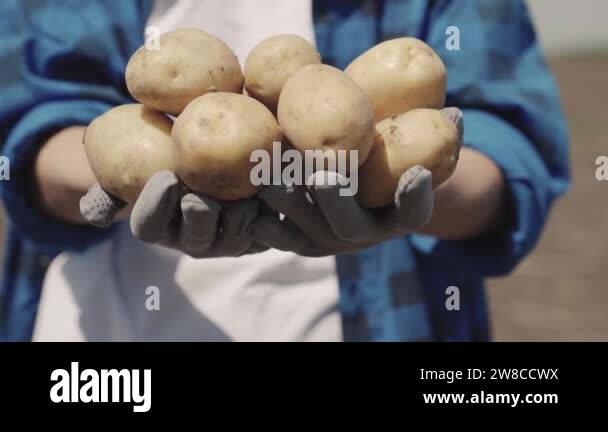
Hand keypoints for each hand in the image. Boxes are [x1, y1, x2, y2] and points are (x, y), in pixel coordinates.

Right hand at [80, 171, 266, 257]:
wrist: (216, 157)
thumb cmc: (166, 155)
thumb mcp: (134, 168)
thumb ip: (112, 187)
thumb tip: (97, 215)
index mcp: (160, 226)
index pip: (149, 226)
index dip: (155, 206)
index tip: (165, 176)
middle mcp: (194, 240)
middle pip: (196, 238)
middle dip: (198, 217)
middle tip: (201, 194)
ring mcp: (229, 240)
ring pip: (234, 238)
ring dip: (239, 215)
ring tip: (245, 191)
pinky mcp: (261, 234)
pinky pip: (269, 230)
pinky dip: (273, 211)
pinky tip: (277, 187)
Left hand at [250, 107, 463, 255]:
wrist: (361, 196)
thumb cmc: (388, 165)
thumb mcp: (413, 150)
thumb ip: (432, 135)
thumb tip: (453, 114)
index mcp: (396, 216)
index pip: (413, 214)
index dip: (415, 199)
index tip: (416, 175)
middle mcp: (363, 236)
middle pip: (347, 226)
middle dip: (333, 200)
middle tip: (319, 174)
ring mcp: (328, 241)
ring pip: (305, 233)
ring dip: (287, 208)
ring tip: (269, 180)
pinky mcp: (298, 239)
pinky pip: (278, 235)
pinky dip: (260, 219)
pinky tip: (244, 197)